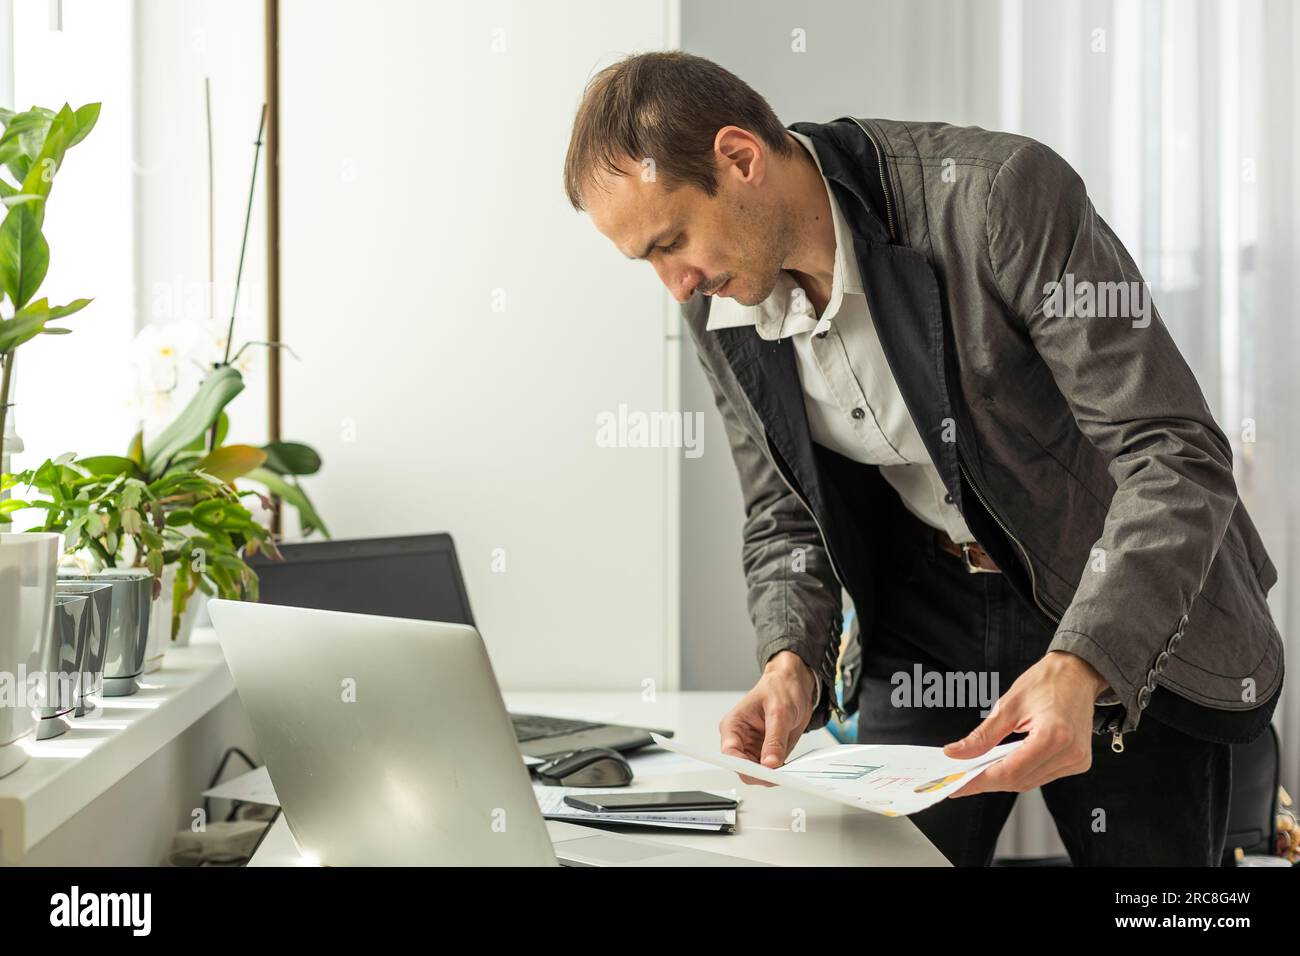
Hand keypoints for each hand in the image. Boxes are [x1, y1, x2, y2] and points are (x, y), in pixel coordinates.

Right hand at [718, 650, 816, 785]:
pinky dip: (780, 772)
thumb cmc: (780, 688)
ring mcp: (753, 748)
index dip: (744, 765)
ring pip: (757, 774)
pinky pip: (771, 771)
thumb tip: (770, 763)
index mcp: (733, 726)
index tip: (761, 771)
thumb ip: (774, 739)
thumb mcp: (779, 712)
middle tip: (778, 773)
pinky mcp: (767, 753)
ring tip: (787, 769)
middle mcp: (740, 740)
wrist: (793, 684)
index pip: (730, 754)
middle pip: (742, 769)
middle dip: (760, 774)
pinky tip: (789, 766)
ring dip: (772, 775)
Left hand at [943, 650, 1107, 797]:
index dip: (980, 781)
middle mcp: (1070, 752)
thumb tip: (957, 753)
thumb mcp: (1007, 705)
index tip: (958, 785)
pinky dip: (1021, 773)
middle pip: (1020, 781)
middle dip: (988, 781)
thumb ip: (982, 736)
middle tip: (962, 779)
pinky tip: (1006, 764)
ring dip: (1004, 779)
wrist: (1077, 673)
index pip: (1010, 771)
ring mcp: (1077, 760)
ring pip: (1030, 782)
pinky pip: (1043, 776)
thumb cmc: (1047, 682)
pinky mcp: (1079, 762)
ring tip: (980, 770)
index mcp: (1054, 735)